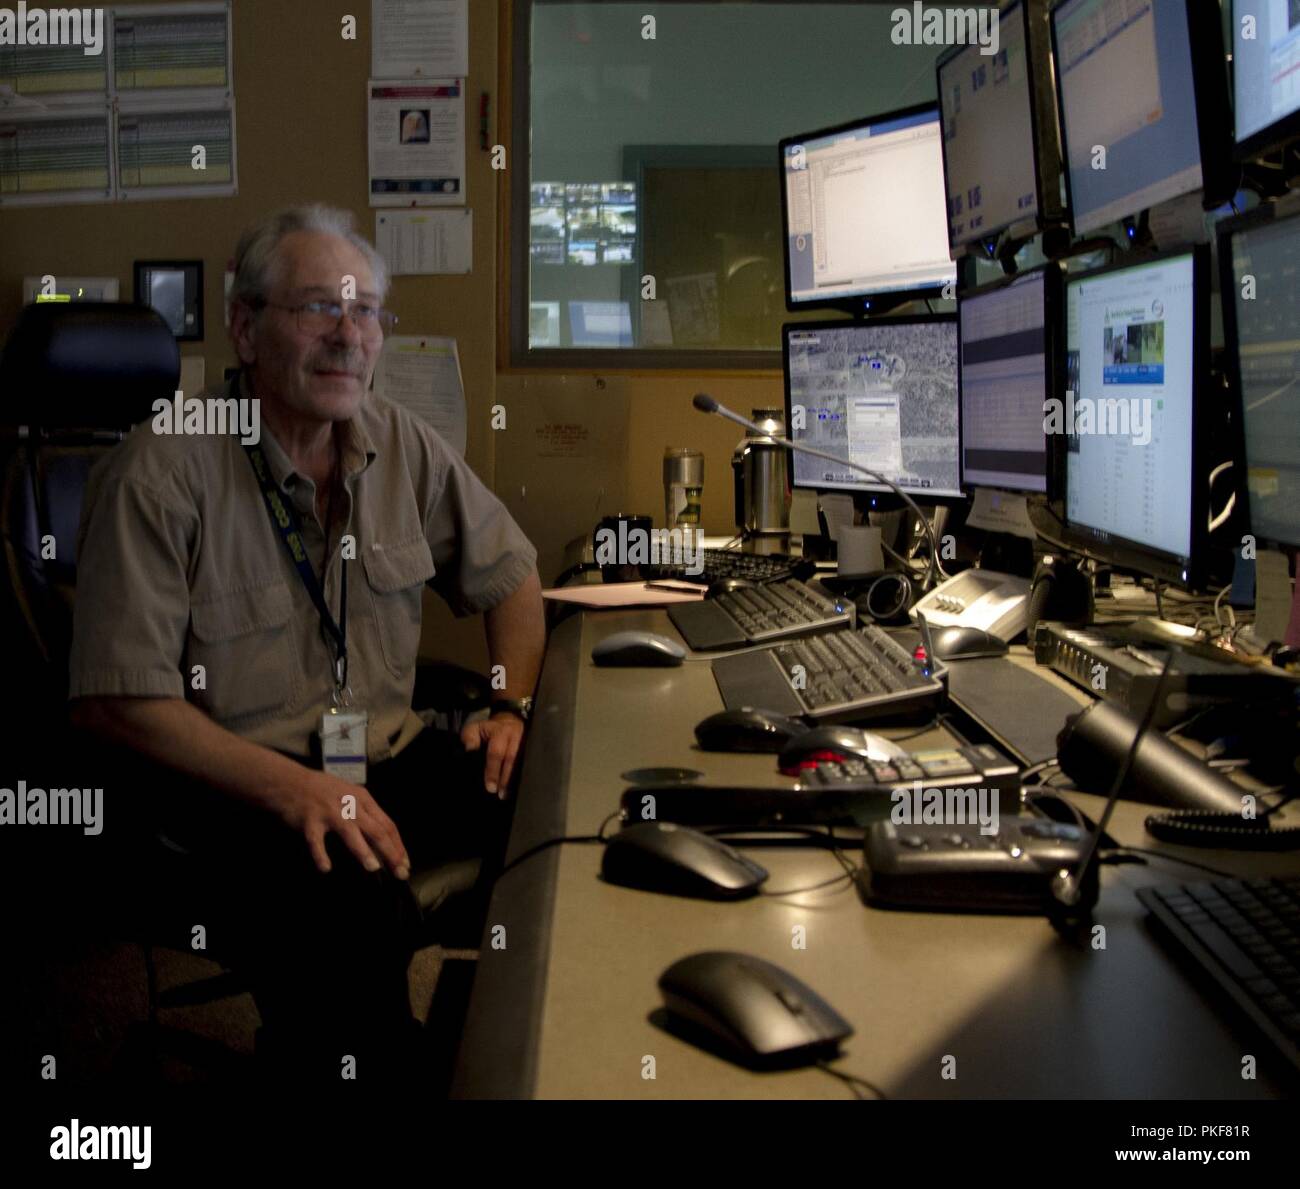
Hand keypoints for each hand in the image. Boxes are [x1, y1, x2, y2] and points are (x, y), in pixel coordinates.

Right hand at [277, 769, 410, 877]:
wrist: (289, 782)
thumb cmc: (322, 791)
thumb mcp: (349, 796)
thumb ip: (364, 814)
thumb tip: (383, 842)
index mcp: (363, 799)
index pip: (387, 824)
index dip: (398, 845)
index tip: (404, 863)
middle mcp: (350, 804)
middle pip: (376, 830)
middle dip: (390, 852)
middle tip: (399, 872)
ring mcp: (330, 812)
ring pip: (351, 833)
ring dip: (363, 851)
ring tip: (373, 868)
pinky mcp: (310, 821)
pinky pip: (316, 841)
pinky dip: (321, 855)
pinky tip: (326, 868)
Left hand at [460, 714, 524, 798]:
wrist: (511, 720)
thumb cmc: (489, 728)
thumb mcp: (476, 727)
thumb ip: (470, 738)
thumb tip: (469, 751)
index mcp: (500, 732)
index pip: (496, 753)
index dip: (493, 771)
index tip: (490, 787)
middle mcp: (515, 738)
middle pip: (512, 760)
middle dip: (506, 779)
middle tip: (500, 795)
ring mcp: (525, 744)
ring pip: (522, 764)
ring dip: (515, 781)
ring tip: (507, 795)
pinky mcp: (530, 749)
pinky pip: (527, 765)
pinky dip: (521, 778)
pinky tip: (517, 789)